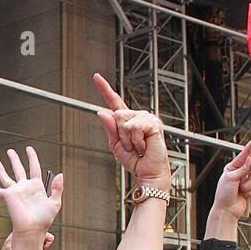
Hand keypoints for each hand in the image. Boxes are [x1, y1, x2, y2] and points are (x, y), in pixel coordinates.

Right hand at [0, 147, 62, 236]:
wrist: (32, 229)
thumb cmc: (43, 220)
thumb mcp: (55, 202)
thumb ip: (57, 188)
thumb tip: (60, 175)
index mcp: (36, 188)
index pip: (34, 168)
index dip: (32, 158)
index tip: (29, 150)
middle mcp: (25, 188)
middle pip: (18, 170)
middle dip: (14, 160)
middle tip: (10, 151)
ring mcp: (15, 192)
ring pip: (6, 177)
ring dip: (1, 170)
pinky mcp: (7, 197)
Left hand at [94, 75, 170, 189]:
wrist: (148, 172)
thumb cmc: (135, 160)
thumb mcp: (115, 145)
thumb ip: (109, 128)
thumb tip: (102, 112)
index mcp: (127, 120)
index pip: (114, 101)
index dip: (105, 89)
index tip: (96, 77)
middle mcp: (137, 116)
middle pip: (116, 115)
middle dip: (120, 135)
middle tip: (131, 146)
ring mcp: (147, 118)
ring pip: (124, 122)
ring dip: (128, 140)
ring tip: (138, 147)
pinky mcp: (154, 123)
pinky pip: (134, 127)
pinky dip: (136, 141)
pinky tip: (144, 146)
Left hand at [211, 142, 250, 221]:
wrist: (227, 210)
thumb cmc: (224, 194)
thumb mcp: (231, 178)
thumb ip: (242, 169)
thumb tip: (250, 159)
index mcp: (232, 168)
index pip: (243, 156)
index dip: (249, 148)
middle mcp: (241, 174)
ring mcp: (247, 182)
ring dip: (249, 186)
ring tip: (241, 190)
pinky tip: (244, 196)